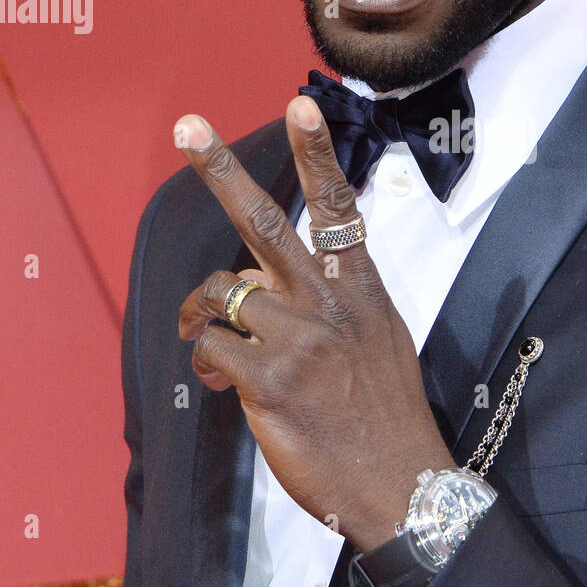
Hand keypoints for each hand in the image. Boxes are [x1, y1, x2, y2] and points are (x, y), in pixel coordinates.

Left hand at [173, 99, 452, 554]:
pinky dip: (206, 361)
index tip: (300, 104)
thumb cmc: (386, 415)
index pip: (338, 208)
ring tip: (214, 344)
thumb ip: (326, 306)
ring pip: (221, 292)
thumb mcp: (379, 342)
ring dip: (204, 313)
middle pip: (265, 223)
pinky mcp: (267, 382)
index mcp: (362, 289)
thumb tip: (258, 293)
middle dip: (221, 170)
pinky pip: (209, 346)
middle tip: (186, 127)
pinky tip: (223, 382)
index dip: (317, 154)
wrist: (401, 482)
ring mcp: (298, 340)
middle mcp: (329, 303)